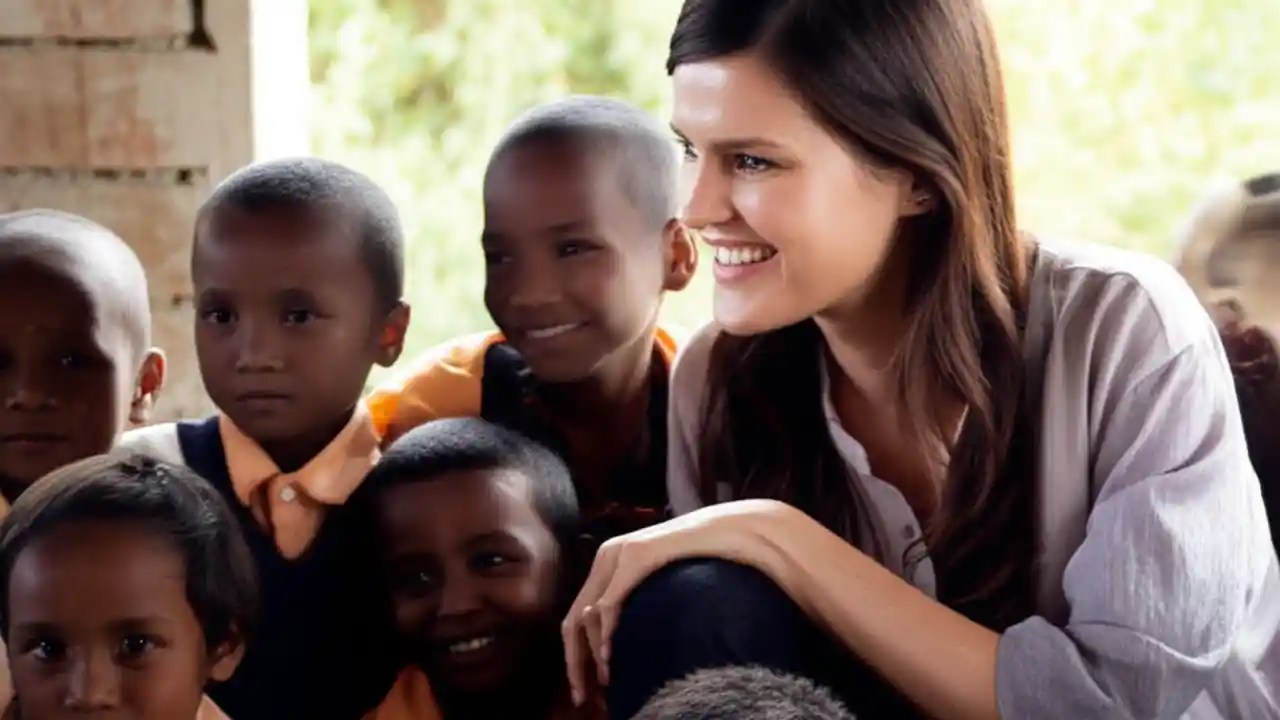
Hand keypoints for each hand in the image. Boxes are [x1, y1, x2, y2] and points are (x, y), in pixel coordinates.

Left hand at [560, 499, 799, 705]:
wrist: (725, 531)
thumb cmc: (700, 563)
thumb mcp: (660, 588)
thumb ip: (640, 604)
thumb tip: (627, 643)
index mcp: (608, 563)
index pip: (576, 616)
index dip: (576, 655)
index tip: (583, 686)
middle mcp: (606, 556)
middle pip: (571, 620)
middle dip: (574, 662)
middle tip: (582, 696)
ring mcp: (617, 553)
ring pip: (585, 616)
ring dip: (590, 654)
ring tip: (606, 680)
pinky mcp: (635, 556)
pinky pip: (609, 603)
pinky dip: (605, 633)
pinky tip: (609, 656)